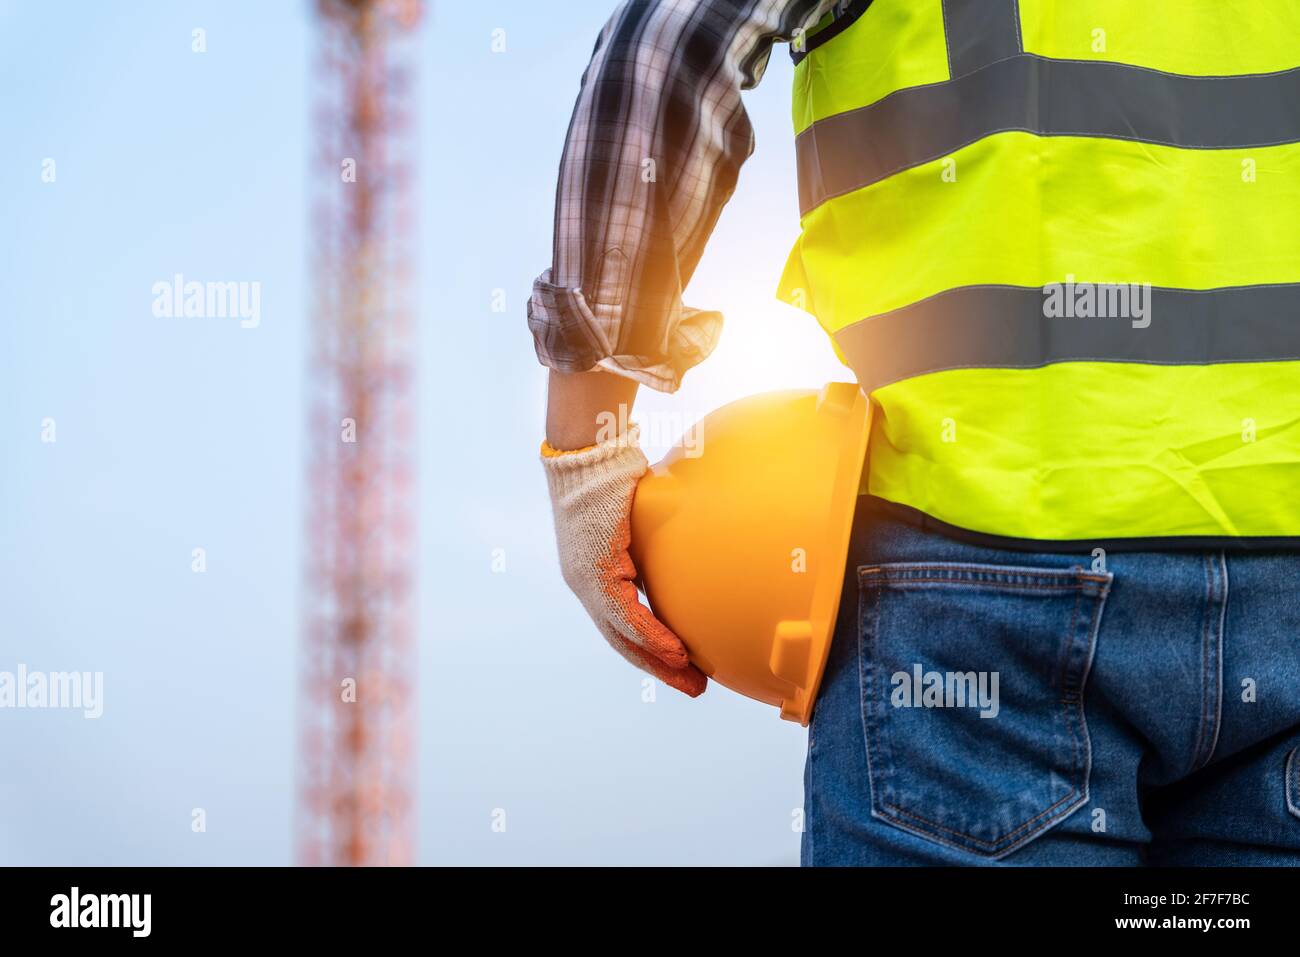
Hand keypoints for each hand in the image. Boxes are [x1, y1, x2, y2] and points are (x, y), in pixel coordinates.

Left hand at [540, 425, 706, 696]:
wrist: (587, 451)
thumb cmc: (615, 472)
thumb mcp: (642, 517)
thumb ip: (658, 539)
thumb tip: (695, 541)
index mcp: (593, 572)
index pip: (621, 624)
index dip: (650, 649)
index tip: (681, 666)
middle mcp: (584, 582)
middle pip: (622, 641)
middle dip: (660, 668)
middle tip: (694, 688)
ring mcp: (586, 580)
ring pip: (623, 637)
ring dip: (660, 662)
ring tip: (692, 682)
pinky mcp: (594, 571)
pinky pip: (626, 615)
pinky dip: (652, 636)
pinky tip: (676, 653)